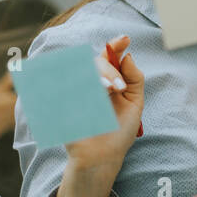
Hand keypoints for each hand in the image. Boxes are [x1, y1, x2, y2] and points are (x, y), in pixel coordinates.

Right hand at [61, 35, 144, 168]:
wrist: (102, 157)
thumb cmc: (119, 131)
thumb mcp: (135, 103)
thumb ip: (134, 78)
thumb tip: (127, 56)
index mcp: (108, 81)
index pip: (108, 57)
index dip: (115, 45)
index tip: (124, 39)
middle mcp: (91, 83)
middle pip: (95, 62)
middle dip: (108, 69)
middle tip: (118, 86)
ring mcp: (76, 92)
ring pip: (81, 70)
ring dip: (96, 76)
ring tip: (109, 89)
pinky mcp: (61, 101)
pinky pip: (67, 84)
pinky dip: (81, 86)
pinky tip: (93, 95)